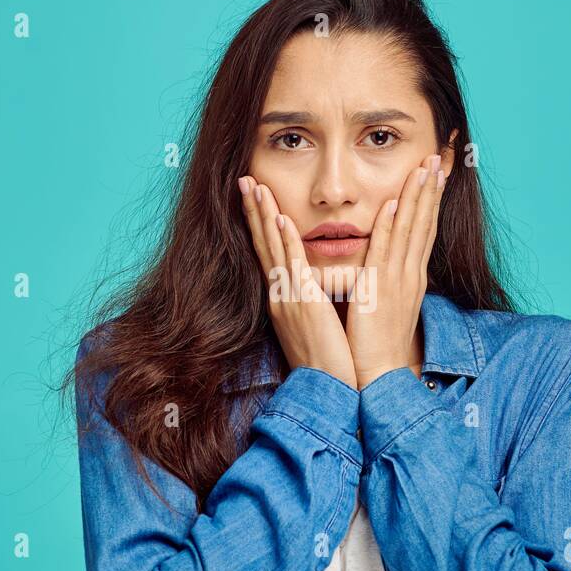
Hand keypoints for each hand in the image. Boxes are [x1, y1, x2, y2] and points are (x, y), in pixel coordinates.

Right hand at [239, 175, 357, 389]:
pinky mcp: (303, 304)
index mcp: (283, 300)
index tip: (254, 199)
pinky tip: (277, 217)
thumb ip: (308, 304)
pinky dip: (284, 240)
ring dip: (262, 214)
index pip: (268, 254)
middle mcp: (279, 296)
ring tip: (253, 185)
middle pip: (262, 244)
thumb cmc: (326, 363)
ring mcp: (288, 298)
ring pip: (272, 247)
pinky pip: (292, 265)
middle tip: (244, 180)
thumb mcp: (313, 327)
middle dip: (252, 210)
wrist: (327, 391)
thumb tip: (312, 289)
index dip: (259, 225)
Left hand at [346, 152, 445, 389]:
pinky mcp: (379, 290)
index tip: (436, 175)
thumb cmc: (378, 345)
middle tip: (438, 158)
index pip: (424, 231)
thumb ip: (387, 283)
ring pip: (410, 230)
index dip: (430, 202)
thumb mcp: (387, 306)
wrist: (379, 375)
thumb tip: (385, 269)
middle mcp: (411, 275)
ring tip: (424, 167)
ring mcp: (398, 281)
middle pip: (424, 224)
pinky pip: (386, 252)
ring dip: (418, 197)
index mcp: (411, 278)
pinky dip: (392, 226)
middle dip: (431, 190)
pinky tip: (395, 203)